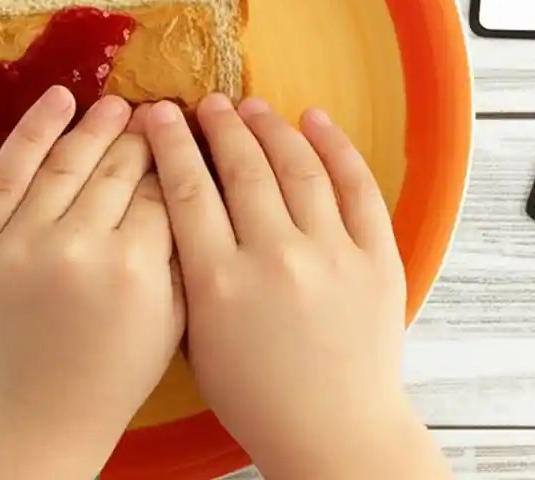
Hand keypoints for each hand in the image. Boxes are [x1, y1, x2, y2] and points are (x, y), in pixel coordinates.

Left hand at [0, 88, 183, 479]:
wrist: (38, 406)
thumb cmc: (117, 366)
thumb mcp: (175, 315)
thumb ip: (183, 249)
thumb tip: (187, 178)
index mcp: (134, 268)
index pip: (160, 193)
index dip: (173, 163)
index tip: (180, 139)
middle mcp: (77, 248)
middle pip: (117, 172)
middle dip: (140, 141)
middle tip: (154, 113)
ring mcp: (20, 243)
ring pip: (67, 165)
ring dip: (95, 128)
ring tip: (116, 108)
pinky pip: (7, 172)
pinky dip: (33, 130)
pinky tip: (59, 99)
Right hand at [145, 95, 448, 479]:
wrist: (335, 431)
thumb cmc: (259, 398)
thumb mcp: (198, 341)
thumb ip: (188, 274)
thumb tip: (183, 206)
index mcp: (221, 283)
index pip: (188, 189)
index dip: (170, 143)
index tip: (158, 115)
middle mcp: (275, 259)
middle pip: (242, 168)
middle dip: (219, 126)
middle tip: (207, 104)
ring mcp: (331, 255)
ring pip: (297, 167)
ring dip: (271, 128)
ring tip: (252, 107)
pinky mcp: (376, 258)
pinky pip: (358, 188)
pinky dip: (336, 148)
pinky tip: (315, 120)